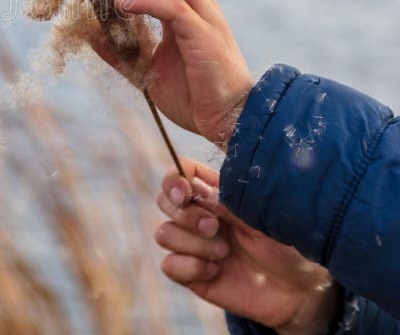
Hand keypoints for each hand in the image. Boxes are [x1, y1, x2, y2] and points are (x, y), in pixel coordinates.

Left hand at [88, 0, 252, 143]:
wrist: (229, 122)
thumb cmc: (192, 95)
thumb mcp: (146, 69)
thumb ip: (120, 50)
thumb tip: (89, 34)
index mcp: (183, 7)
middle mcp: (195, 4)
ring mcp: (202, 16)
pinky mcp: (204, 35)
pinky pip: (174, 9)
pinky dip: (146, 2)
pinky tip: (122, 4)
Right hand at [156, 159, 339, 334]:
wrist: (302, 292)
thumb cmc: (289, 246)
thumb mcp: (262, 217)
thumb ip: (227, 200)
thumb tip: (194, 187)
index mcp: (216, 193)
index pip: (180, 173)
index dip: (174, 180)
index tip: (186, 195)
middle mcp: (200, 215)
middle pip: (164, 201)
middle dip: (185, 215)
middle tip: (214, 227)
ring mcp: (195, 245)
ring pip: (163, 233)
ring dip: (193, 243)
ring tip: (224, 252)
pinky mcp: (193, 274)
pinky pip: (169, 265)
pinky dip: (190, 267)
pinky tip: (216, 271)